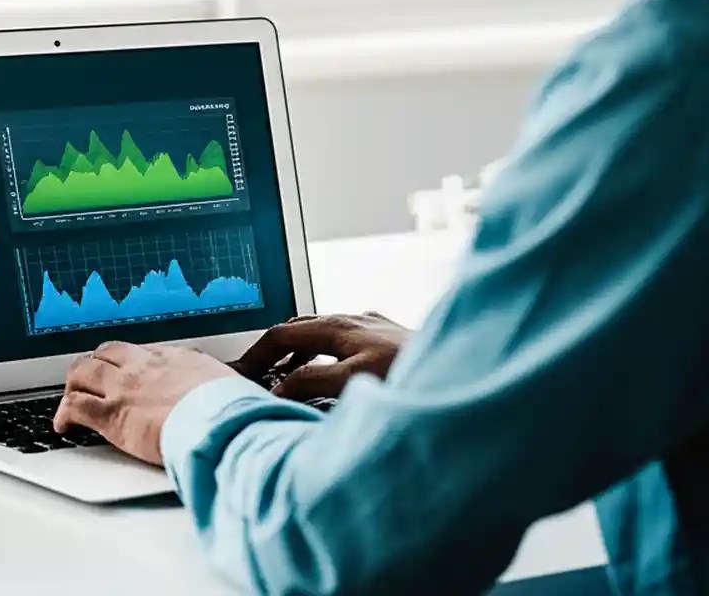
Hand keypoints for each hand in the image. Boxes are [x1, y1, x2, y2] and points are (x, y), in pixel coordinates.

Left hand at [53, 342, 235, 464]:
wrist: (221, 423)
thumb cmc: (232, 411)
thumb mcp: (232, 389)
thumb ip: (221, 390)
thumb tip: (233, 397)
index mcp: (176, 359)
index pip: (144, 353)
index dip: (131, 362)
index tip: (129, 372)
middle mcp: (146, 367)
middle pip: (108, 353)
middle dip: (95, 363)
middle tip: (90, 376)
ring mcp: (125, 388)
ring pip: (83, 372)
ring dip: (74, 383)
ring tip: (71, 394)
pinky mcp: (111, 415)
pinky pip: (75, 407)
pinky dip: (64, 414)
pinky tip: (63, 425)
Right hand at [233, 312, 409, 400]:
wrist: (467, 367)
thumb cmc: (415, 373)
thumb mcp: (353, 381)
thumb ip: (311, 383)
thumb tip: (279, 387)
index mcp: (340, 326)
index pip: (282, 333)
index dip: (257, 353)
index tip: (241, 371)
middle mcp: (354, 320)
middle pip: (299, 328)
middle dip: (274, 349)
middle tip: (257, 373)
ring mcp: (372, 327)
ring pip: (321, 333)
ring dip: (298, 352)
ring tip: (286, 376)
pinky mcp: (387, 339)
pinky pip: (342, 341)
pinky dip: (323, 354)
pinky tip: (330, 372)